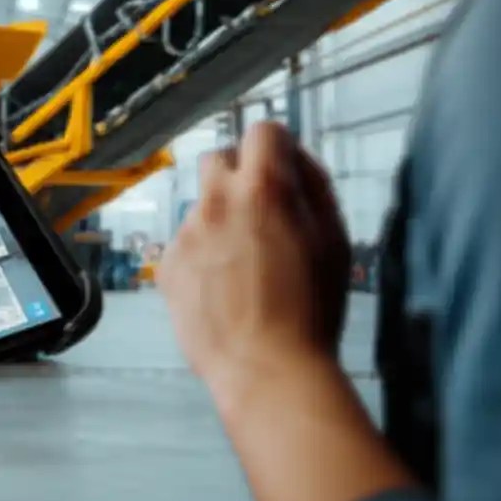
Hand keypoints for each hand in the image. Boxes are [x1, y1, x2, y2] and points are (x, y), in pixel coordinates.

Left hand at [158, 122, 350, 393]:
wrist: (266, 369)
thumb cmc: (312, 309)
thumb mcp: (334, 240)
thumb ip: (313, 188)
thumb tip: (294, 162)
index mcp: (263, 188)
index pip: (263, 132)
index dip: (277, 148)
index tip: (283, 170)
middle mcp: (216, 200)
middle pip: (219, 158)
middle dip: (239, 175)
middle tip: (260, 213)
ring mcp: (185, 232)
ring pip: (202, 207)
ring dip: (221, 222)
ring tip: (244, 269)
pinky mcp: (166, 263)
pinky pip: (185, 244)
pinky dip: (201, 257)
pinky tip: (221, 290)